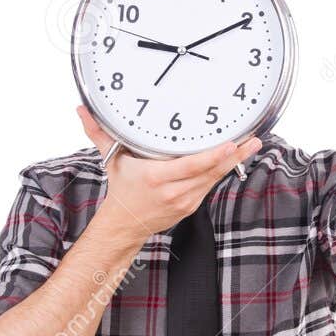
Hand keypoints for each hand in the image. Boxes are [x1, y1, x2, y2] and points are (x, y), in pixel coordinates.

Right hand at [77, 106, 260, 242]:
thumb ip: (99, 133)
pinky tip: (236, 157)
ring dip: (235, 161)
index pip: (192, 166)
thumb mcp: (112, 160)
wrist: (125, 224)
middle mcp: (174, 191)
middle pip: (211, 172)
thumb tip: (82, 110)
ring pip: (215, 178)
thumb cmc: (121, 190)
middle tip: (252, 138)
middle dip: (235, 155)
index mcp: (156, 178)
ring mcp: (186, 200)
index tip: (229, 144)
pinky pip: (211, 184)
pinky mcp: (192, 205)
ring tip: (252, 143)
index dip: (213, 157)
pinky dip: (224, 170)